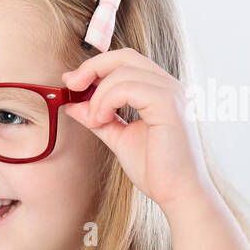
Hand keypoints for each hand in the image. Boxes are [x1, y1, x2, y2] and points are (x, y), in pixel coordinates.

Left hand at [59, 47, 212, 213]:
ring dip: (98, 96)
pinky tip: (103, 120)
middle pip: (124, 56)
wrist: (177, 193)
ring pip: (122, 72)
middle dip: (91, 67)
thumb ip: (98, 118)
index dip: (95, 66)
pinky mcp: (169, 105)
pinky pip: (129, 87)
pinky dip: (107, 101)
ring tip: (95, 120)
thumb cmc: (155, 169)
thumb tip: (72, 104)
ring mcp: (172, 93)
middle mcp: (169, 86)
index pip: (125, 61)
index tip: (71, 82)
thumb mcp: (119, 138)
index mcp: (160, 90)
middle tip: (71, 86)